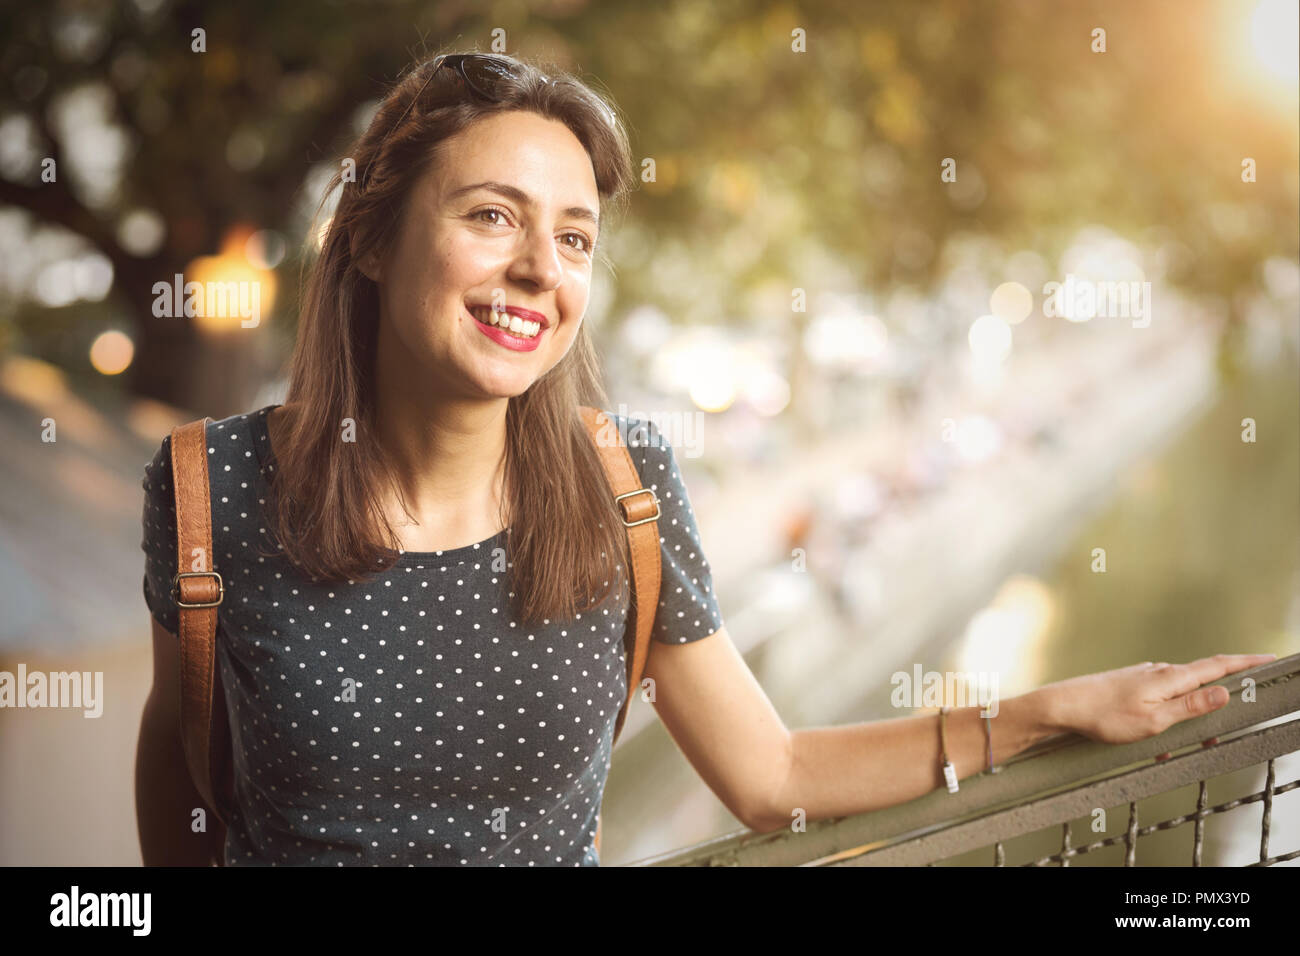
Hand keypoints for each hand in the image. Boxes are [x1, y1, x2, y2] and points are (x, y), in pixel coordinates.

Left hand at [1039, 654, 1275, 746]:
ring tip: (1185, 744)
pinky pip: (1159, 703)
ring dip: (1189, 718)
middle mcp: (1160, 672)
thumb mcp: (1155, 720)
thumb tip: (1224, 692)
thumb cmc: (1105, 716)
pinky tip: (1155, 745)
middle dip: (1222, 697)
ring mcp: (1144, 678)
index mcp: (1171, 678)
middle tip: (1239, 712)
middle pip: (1202, 681)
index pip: (1218, 667)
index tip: (1271, 659)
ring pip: (1179, 697)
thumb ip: (1191, 707)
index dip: (1246, 663)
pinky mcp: (1131, 687)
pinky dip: (1166, 720)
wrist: (1062, 706)